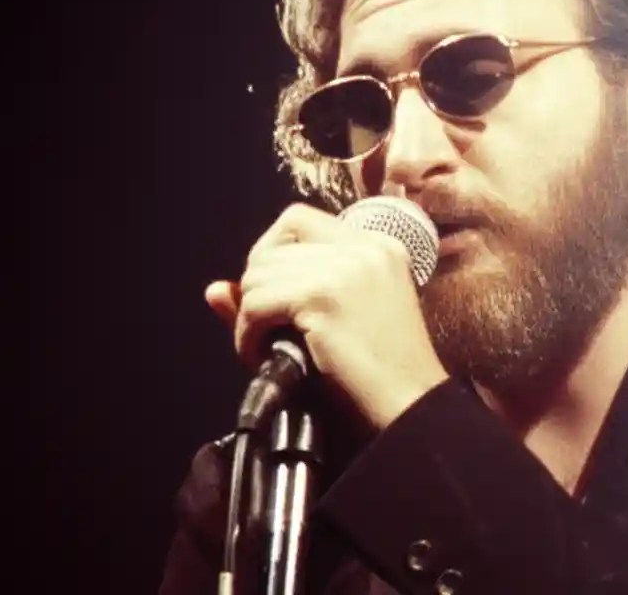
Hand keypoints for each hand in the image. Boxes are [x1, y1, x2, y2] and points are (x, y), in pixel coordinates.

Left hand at [204, 203, 448, 428]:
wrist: (412, 407)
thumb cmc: (380, 375)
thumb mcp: (338, 320)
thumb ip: (282, 294)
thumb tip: (215, 290)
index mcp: (377, 245)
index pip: (298, 220)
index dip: (272, 254)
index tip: (273, 294)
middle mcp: (363, 247)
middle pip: (272, 246)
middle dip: (257, 287)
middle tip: (265, 327)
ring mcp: (345, 269)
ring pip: (258, 275)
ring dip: (249, 314)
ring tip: (265, 346)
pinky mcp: (323, 297)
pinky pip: (255, 304)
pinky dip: (246, 334)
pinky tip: (260, 356)